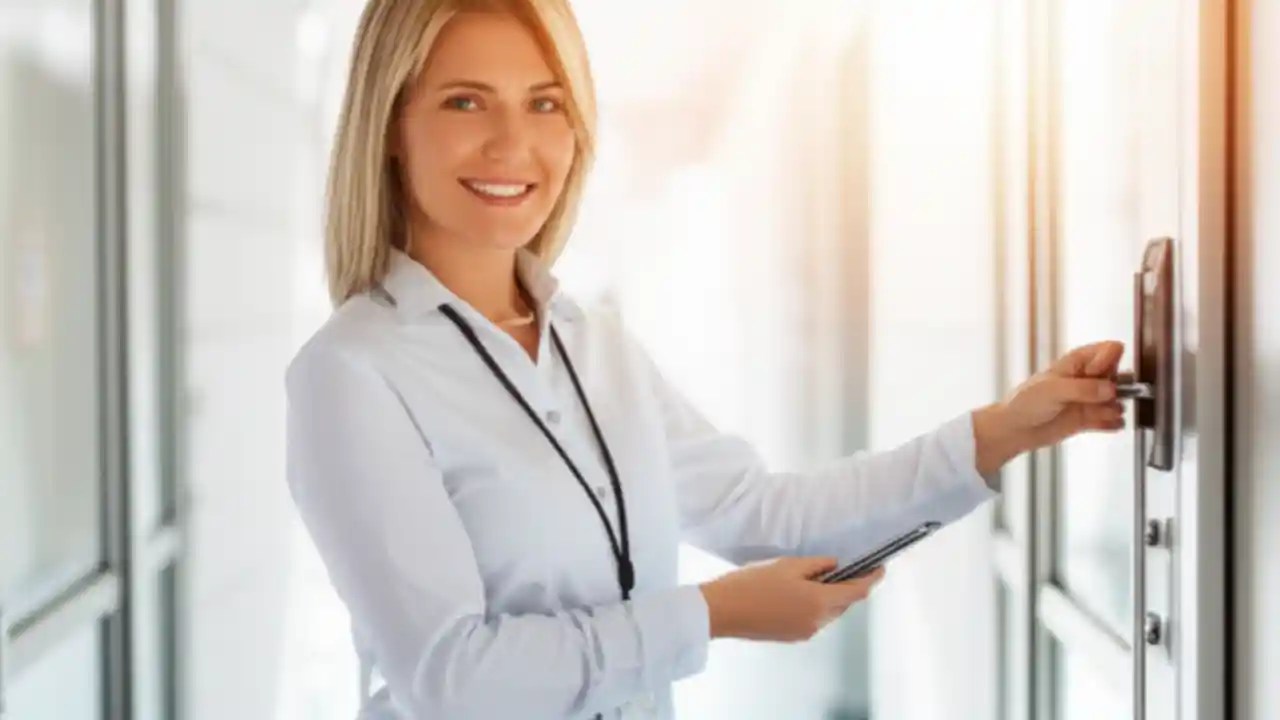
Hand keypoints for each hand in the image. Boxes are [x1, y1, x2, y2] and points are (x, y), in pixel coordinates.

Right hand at [697, 557, 885, 641]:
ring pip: (829, 612)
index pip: (857, 592)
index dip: (872, 579)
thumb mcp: (788, 566)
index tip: (880, 568)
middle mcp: (818, 622)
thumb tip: (834, 566)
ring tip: (818, 577)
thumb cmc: (752, 585)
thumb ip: (817, 565)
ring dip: (830, 596)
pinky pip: (814, 620)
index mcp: (819, 602)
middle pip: (844, 603)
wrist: (722, 611)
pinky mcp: (792, 636)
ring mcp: (805, 632)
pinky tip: (801, 592)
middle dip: (850, 586)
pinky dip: (816, 606)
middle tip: (848, 567)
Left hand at [973, 340, 1127, 475]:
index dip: (1110, 361)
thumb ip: (1084, 388)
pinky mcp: (1089, 418)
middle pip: (1119, 374)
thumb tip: (1112, 389)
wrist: (1014, 429)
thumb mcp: (1054, 390)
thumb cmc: (1026, 401)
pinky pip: (1112, 419)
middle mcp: (1088, 378)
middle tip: (1106, 398)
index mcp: (1078, 361)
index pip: (1110, 350)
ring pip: (1118, 398)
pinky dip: (1114, 423)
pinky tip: (1108, 425)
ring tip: (1099, 413)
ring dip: (1115, 407)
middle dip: (1120, 386)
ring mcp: (1090, 398)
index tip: (1099, 375)